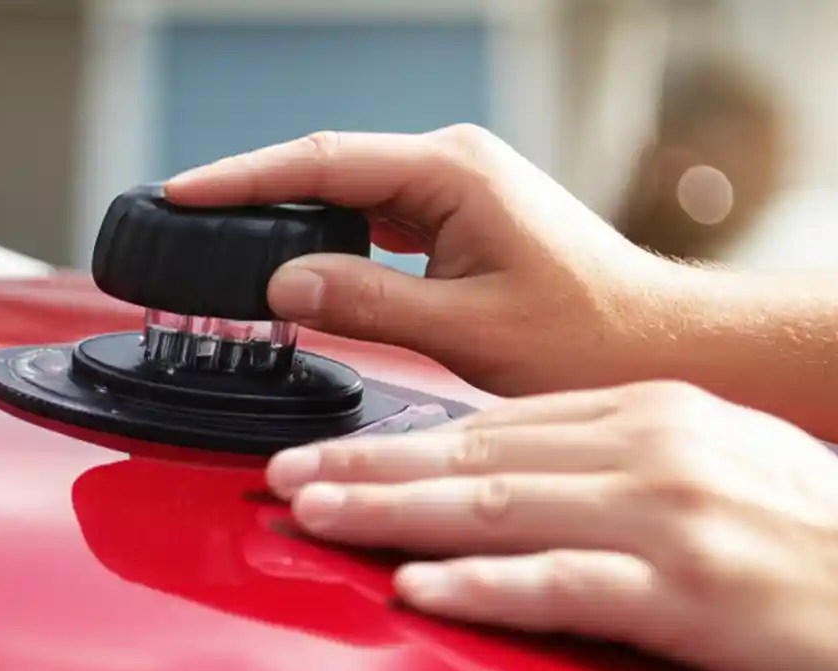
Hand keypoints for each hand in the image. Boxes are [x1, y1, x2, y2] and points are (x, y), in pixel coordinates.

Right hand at [164, 125, 711, 395]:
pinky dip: (335, 239)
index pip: (322, 163)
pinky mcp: (465, 217)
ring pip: (351, 193)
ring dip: (294, 218)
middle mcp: (456, 164)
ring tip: (226, 243)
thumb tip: (284, 282)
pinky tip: (303, 265)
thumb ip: (368, 302)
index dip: (243, 179)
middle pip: (329, 168)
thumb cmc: (587, 333)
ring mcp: (461, 188)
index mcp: (454, 172)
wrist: (655, 341)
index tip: (182, 193)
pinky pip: (380, 217)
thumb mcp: (467, 327)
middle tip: (187, 223)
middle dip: (255, 194)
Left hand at [265, 380, 837, 670]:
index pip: (498, 421)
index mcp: (645, 410)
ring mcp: (662, 516)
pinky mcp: (686, 591)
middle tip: (288, 473)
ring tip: (316, 513)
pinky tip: (419, 588)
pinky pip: (562, 585)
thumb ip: (612, 449)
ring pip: (498, 508)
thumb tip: (515, 459)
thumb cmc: (811, 526)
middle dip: (369, 465)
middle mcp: (645, 447)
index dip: (403, 435)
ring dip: (394, 513)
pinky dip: (482, 585)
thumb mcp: (708, 453)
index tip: (336, 446)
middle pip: (476, 455)